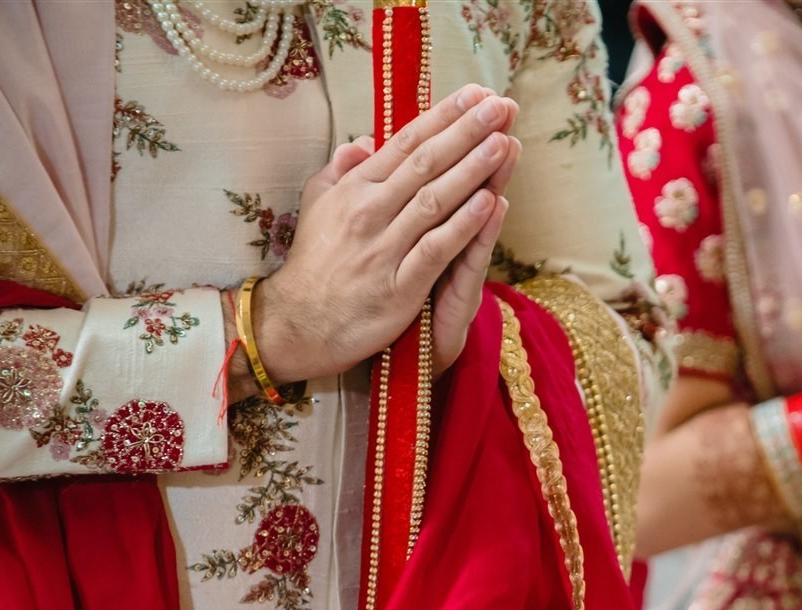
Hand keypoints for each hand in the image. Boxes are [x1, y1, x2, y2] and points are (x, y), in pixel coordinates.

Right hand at [233, 84, 521, 399]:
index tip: (477, 94)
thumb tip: (365, 141)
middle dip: (467, 132)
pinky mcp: (398, 288)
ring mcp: (384, 249)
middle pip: (426, 163)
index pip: (407, 143)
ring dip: (472, 170)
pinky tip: (489, 203)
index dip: (444, 116)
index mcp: (356, 188)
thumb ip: (343, 171)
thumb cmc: (315, 263)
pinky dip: (462, 226)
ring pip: (434, 201)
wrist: (298, 323)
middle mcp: (370, 211)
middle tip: (501, 105)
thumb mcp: (320, 206)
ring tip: (504, 143)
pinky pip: (434, 251)